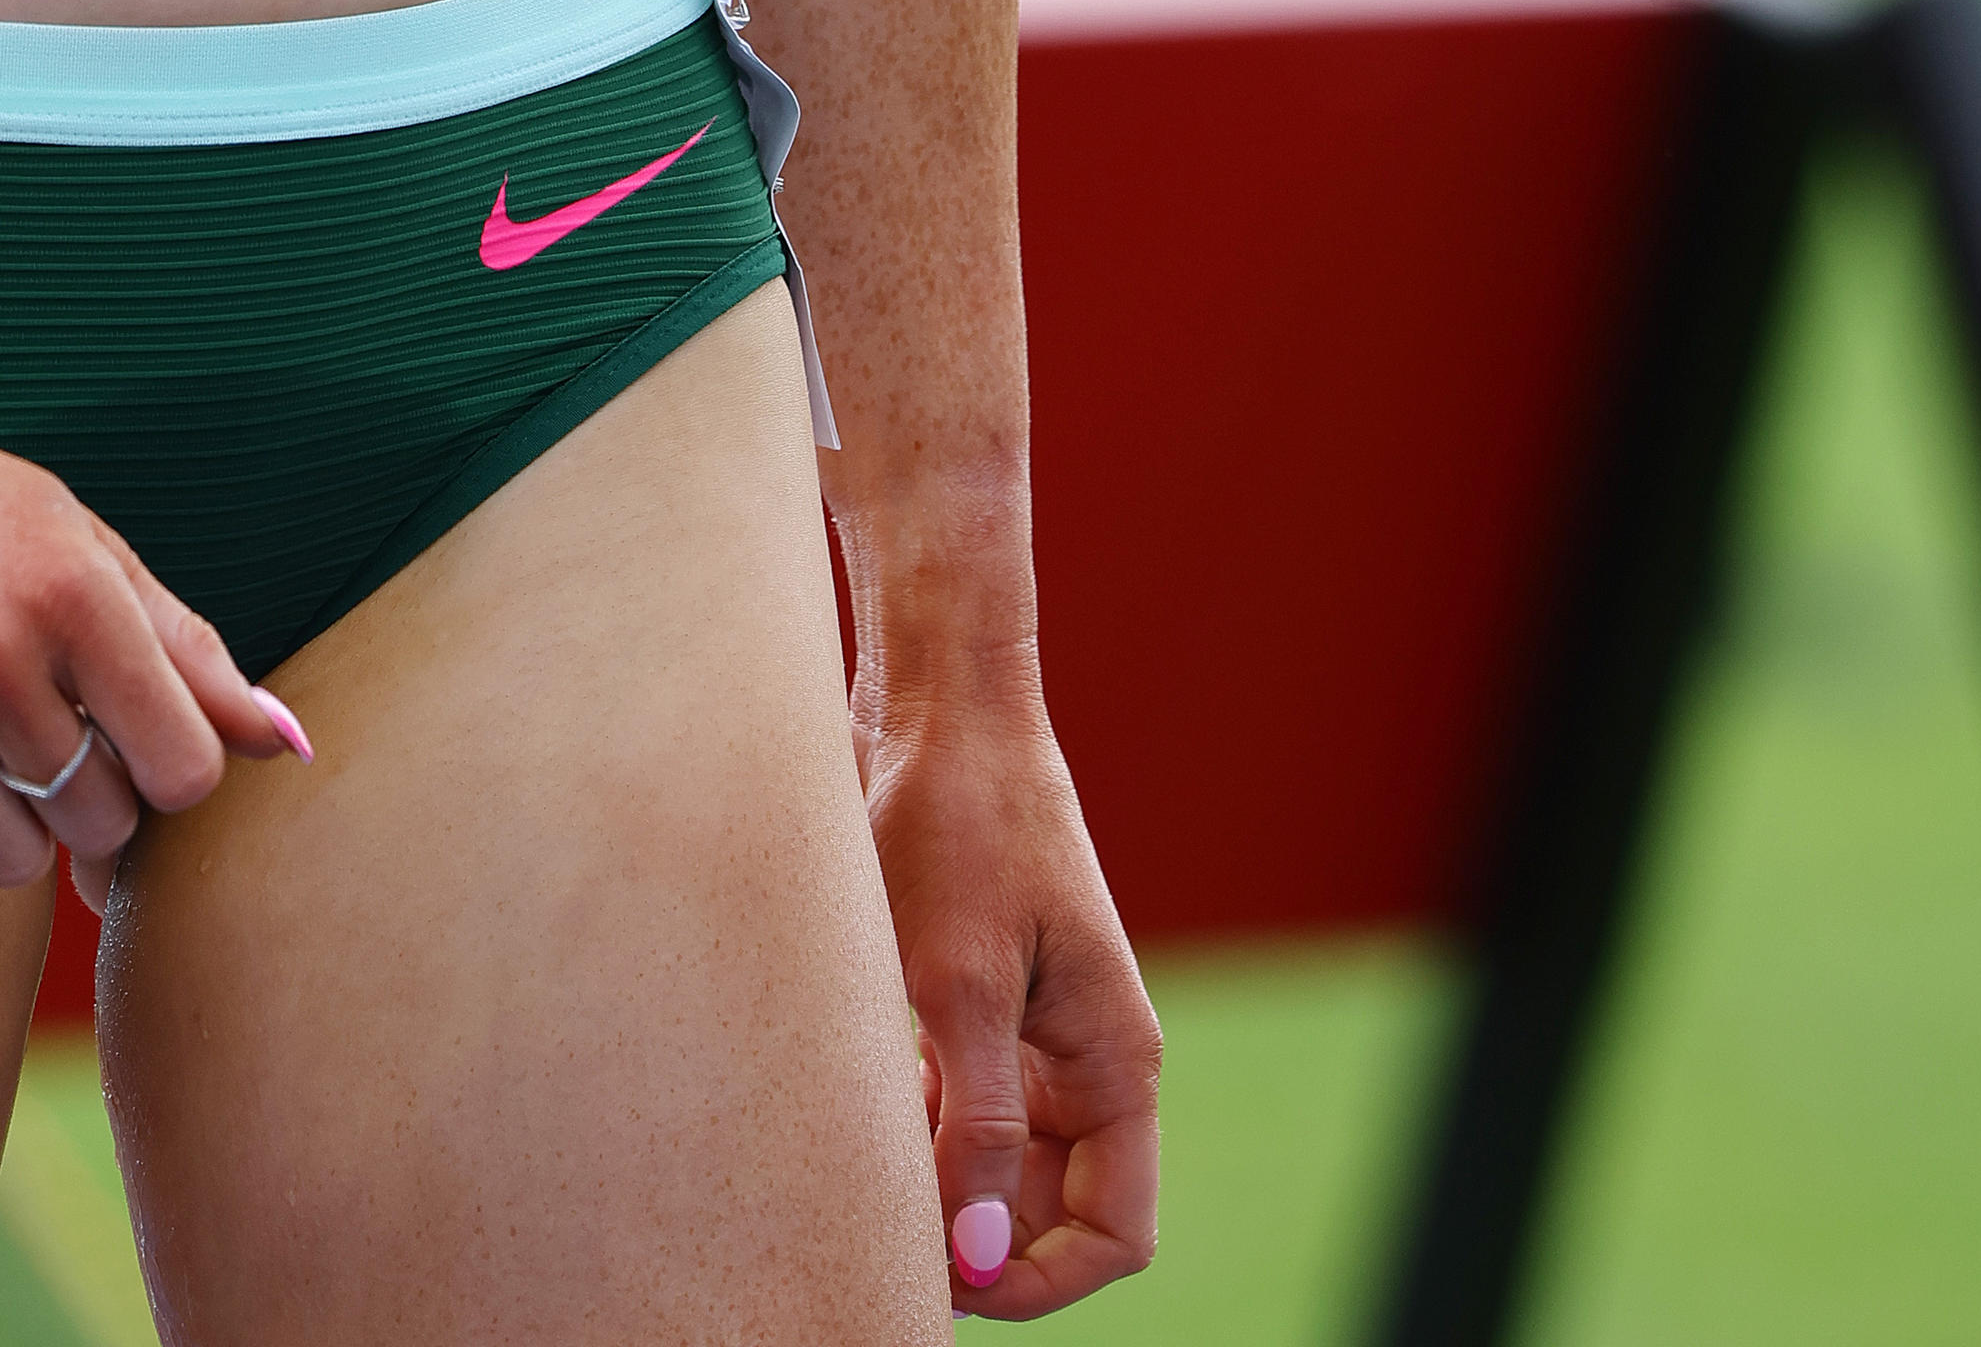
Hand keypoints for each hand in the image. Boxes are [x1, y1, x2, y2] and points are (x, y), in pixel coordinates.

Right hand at [0, 311, 309, 896]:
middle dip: (90, 794)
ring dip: (13, 820)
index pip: (184, 769)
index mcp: (71, 589)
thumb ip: (185, 647)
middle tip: (46, 724)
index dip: (171, 766)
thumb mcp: (79, 543)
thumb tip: (289, 745)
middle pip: (100, 823)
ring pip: (14, 863)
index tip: (136, 733)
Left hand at [859, 634, 1159, 1316]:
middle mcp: (1086, 1056)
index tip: (950, 1279)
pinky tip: (866, 1084)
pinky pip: (961, 1100)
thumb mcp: (961, 983)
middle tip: (886, 1216)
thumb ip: (976, 1125)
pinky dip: (915, 1116)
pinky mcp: (981, 995)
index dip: (1040, 1279)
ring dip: (938, 1171)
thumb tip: (979, 1260)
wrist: (934, 702)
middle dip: (978, 1230)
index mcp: (1114, 1060)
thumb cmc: (957, 821)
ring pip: (997, 1158)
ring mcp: (1036, 1028)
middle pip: (1051, 1207)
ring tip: (868, 1136)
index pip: (1113, 1232)